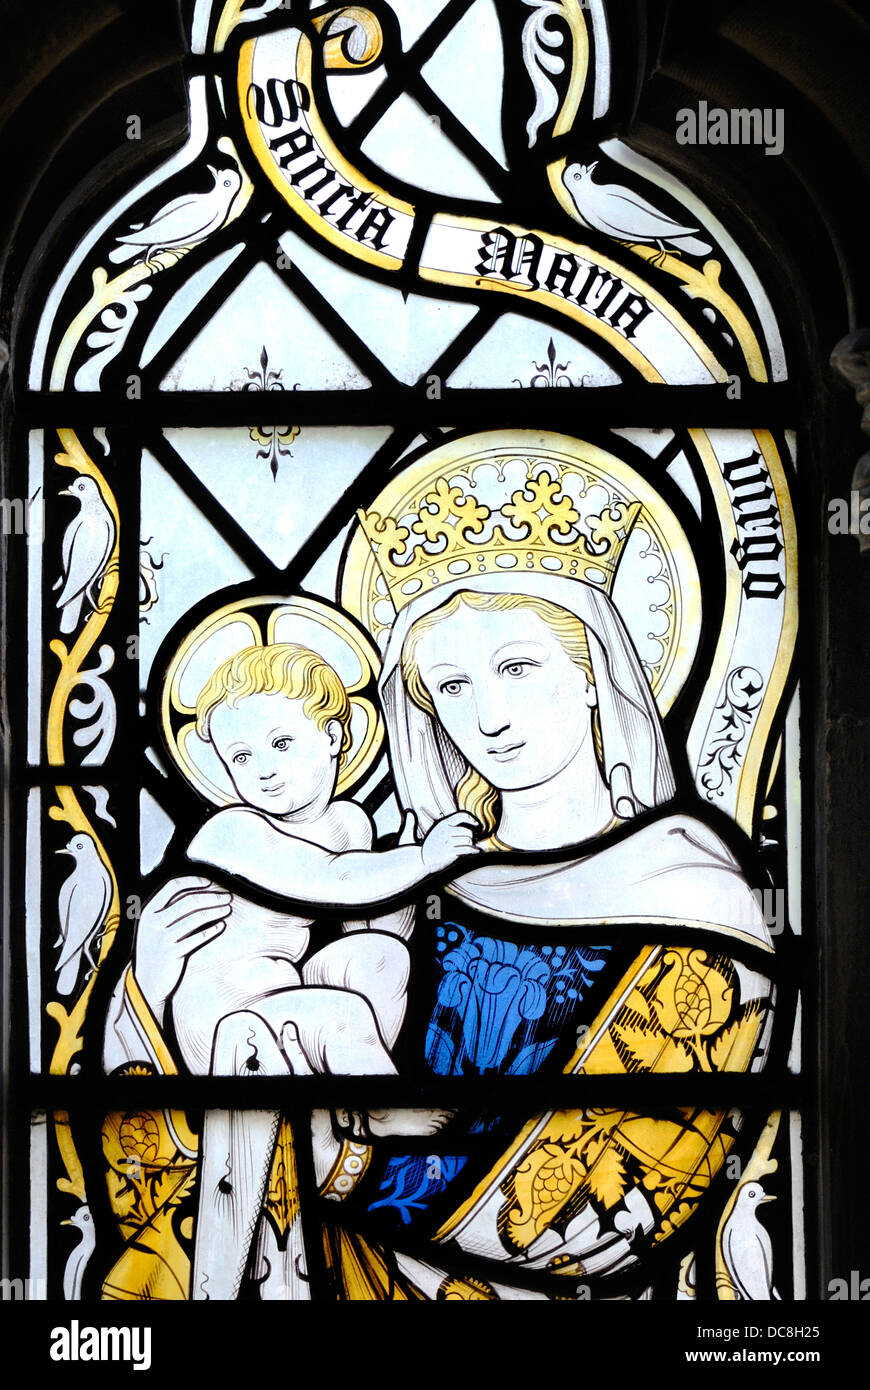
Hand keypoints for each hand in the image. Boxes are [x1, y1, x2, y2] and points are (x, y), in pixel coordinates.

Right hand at [133, 876, 230, 1021]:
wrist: (145, 982)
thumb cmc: (154, 949)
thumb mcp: (152, 927)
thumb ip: (167, 910)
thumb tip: (197, 891)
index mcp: (148, 911)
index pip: (172, 887)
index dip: (193, 882)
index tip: (210, 882)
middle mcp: (154, 922)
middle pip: (189, 901)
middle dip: (212, 896)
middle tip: (227, 896)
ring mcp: (162, 938)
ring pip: (196, 917)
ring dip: (215, 911)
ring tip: (227, 909)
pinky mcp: (173, 954)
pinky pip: (198, 938)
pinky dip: (212, 930)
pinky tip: (222, 926)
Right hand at [421, 812, 482, 873]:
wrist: (423, 859)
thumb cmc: (432, 846)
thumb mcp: (437, 831)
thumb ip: (449, 827)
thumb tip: (468, 827)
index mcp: (443, 824)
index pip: (460, 816)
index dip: (471, 819)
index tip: (476, 824)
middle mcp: (445, 831)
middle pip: (467, 830)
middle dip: (472, 836)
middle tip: (473, 841)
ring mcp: (447, 842)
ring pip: (468, 840)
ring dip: (472, 844)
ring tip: (472, 846)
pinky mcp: (450, 852)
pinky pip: (466, 849)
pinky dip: (474, 850)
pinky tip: (476, 851)